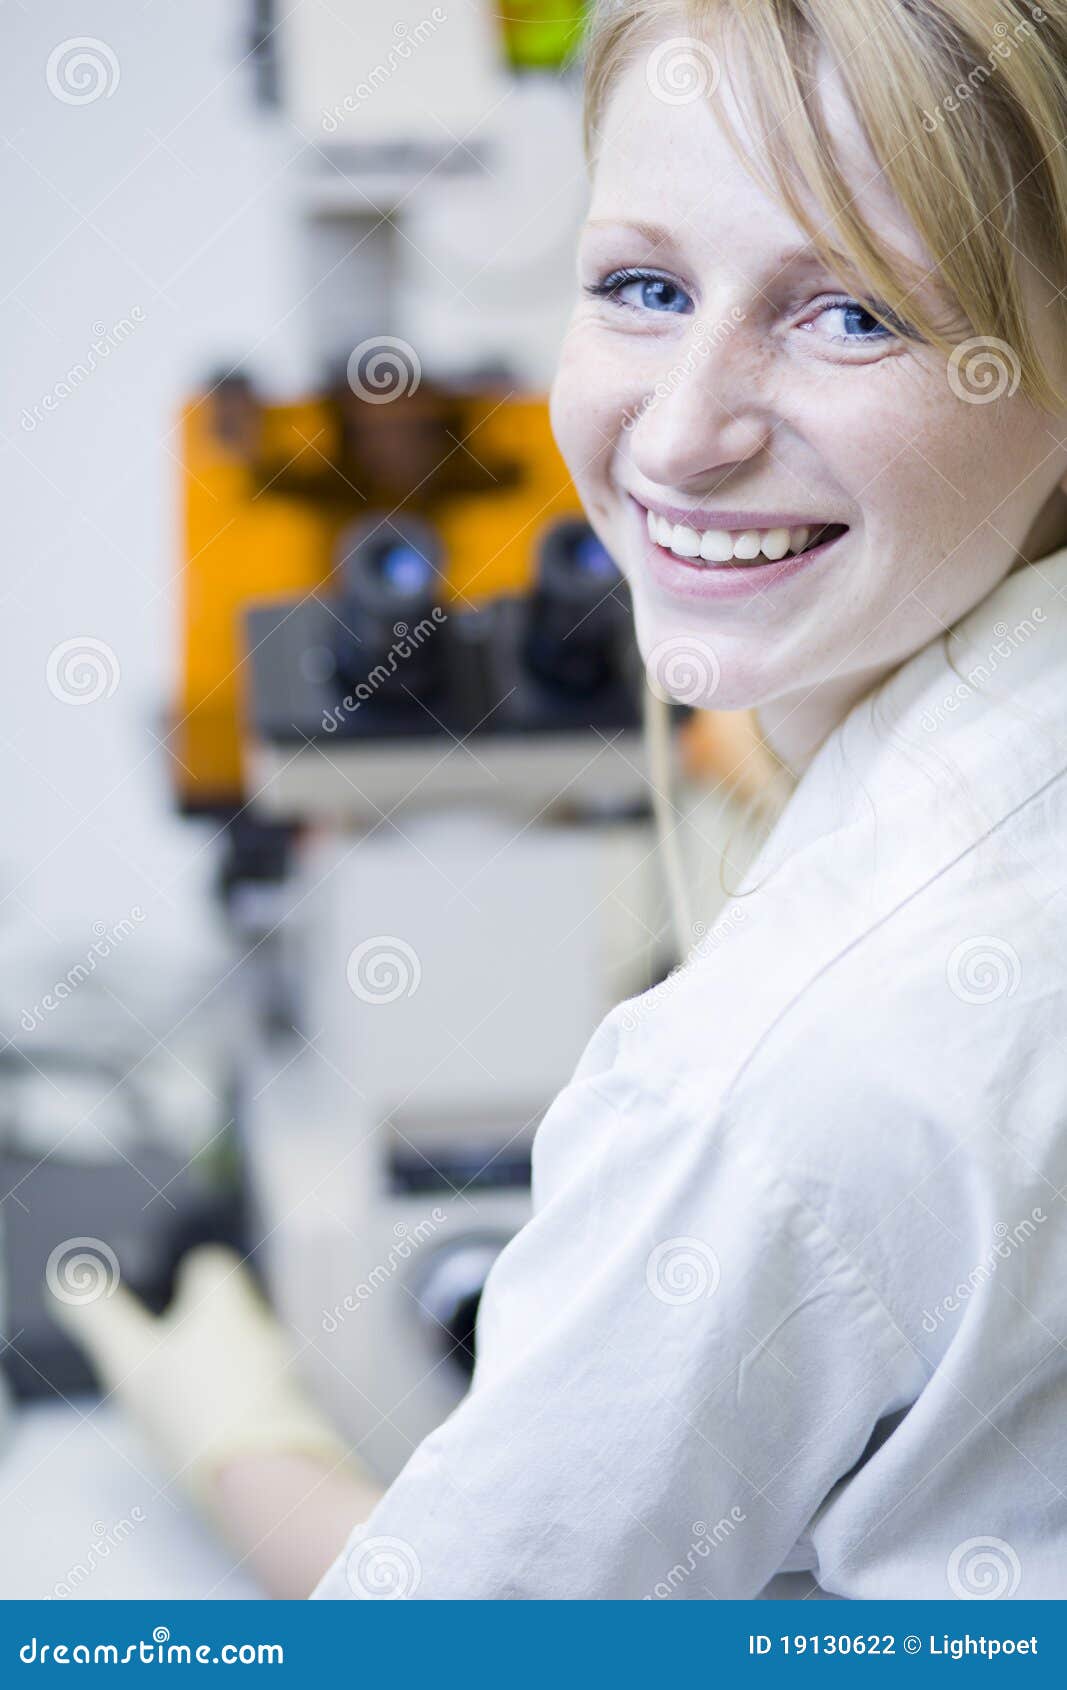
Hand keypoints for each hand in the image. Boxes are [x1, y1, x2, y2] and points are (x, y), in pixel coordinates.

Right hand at [48, 1245, 352, 1518]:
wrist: (268, 1478)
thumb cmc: (195, 1408)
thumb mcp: (132, 1360)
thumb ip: (101, 1316)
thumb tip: (67, 1277)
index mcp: (225, 1306)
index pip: (213, 1268)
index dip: (190, 1276)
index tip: (173, 1291)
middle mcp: (262, 1329)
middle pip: (233, 1312)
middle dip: (203, 1328)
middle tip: (167, 1355)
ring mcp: (284, 1373)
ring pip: (248, 1355)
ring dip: (221, 1369)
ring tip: (187, 1400)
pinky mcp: (293, 1417)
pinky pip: (262, 1399)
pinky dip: (239, 1408)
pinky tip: (215, 1437)